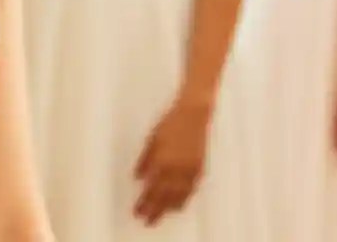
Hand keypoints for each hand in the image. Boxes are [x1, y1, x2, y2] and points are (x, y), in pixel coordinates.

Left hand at [133, 101, 210, 226]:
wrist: (193, 114)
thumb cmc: (169, 123)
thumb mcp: (151, 139)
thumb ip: (144, 160)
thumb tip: (137, 178)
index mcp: (162, 161)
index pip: (151, 189)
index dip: (144, 203)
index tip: (137, 212)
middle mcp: (176, 169)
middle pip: (164, 196)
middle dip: (155, 210)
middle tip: (147, 221)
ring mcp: (190, 169)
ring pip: (179, 196)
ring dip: (169, 208)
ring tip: (161, 216)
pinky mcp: (199, 168)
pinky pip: (191, 189)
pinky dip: (184, 199)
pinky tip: (178, 204)